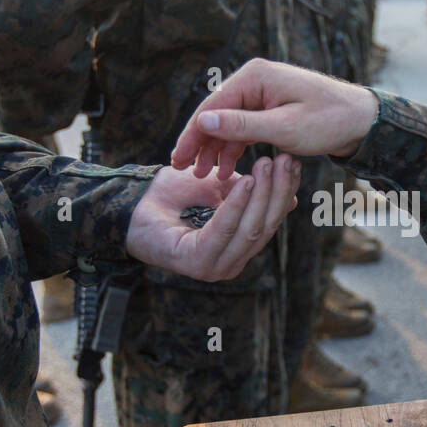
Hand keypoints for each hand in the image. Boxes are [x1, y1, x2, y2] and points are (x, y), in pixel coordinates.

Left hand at [125, 154, 298, 281]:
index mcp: (240, 247)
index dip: (283, 190)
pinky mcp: (198, 263)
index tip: (292, 160)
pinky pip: (223, 231)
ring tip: (266, 164)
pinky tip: (245, 182)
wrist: (134, 203)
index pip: (271, 219)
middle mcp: (232, 262)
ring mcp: (216, 267)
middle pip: (264, 226)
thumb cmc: (176, 197)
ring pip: (248, 230)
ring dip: (261, 195)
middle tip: (284, 159)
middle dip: (276, 190)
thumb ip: (253, 194)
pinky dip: (236, 205)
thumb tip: (291, 198)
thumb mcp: (224, 189)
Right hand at [170, 59, 378, 180]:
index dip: (192, 136)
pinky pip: (244, 126)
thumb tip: (203, 121)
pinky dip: (235, 147)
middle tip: (184, 171)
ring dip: (216, 149)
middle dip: (200, 144)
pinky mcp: (270, 105)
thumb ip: (241, 125)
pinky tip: (227, 168)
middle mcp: (255, 79)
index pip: (212, 107)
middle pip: (216, 114)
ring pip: (228, 122)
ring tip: (205, 176)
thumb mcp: (283, 128)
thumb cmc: (328, 121)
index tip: (177, 160)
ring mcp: (262, 92)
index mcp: (255, 77)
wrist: (361, 120)